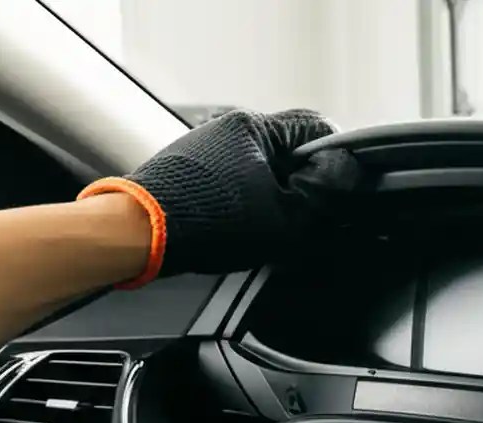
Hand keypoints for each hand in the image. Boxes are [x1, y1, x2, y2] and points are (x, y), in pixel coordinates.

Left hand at [87, 108, 360, 278]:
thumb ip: (325, 191)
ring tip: (268, 226)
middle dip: (302, 183)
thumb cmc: (208, 223)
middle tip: (305, 217)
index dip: (337, 161)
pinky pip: (235, 177)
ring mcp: (205, 145)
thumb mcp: (287, 216)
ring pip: (262, 166)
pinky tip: (240, 225)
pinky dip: (246, 198)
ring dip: (273, 193)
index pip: (317, 129)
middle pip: (289, 150)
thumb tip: (344, 170)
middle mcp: (228, 127)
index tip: (340, 190)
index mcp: (255, 126)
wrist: (138, 235)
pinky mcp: (190, 167)